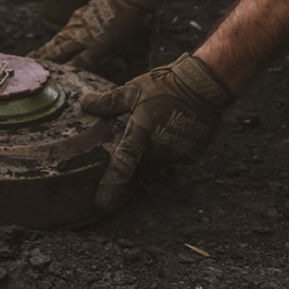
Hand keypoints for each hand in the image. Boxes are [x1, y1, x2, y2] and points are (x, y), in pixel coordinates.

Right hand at [28, 0, 162, 76]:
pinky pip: (63, 31)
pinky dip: (54, 40)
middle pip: (59, 52)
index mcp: (99, 47)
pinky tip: (48, 46)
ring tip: (28, 61)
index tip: (51, 84)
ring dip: (44, 52)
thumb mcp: (139, 52)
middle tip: (29, 74)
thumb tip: (132, 86)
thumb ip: (132, 70)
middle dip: (45, 64)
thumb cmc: (139, 25)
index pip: (77, 65)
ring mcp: (79, 24)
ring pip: (57, 41)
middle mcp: (84, 37)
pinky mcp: (78, 15)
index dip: (64, 74)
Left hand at [80, 52, 232, 210]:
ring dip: (155, 156)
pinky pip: (177, 160)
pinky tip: (175, 131)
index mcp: (140, 135)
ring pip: (159, 165)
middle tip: (138, 145)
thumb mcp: (134, 90)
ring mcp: (177, 155)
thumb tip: (85, 102)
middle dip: (136, 164)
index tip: (101, 204)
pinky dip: (173, 151)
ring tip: (160, 131)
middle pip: (141, 168)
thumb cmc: (166, 85)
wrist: (204, 84)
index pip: (122, 166)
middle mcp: (158, 150)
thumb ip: (108, 102)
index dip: (111, 186)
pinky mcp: (192, 155)